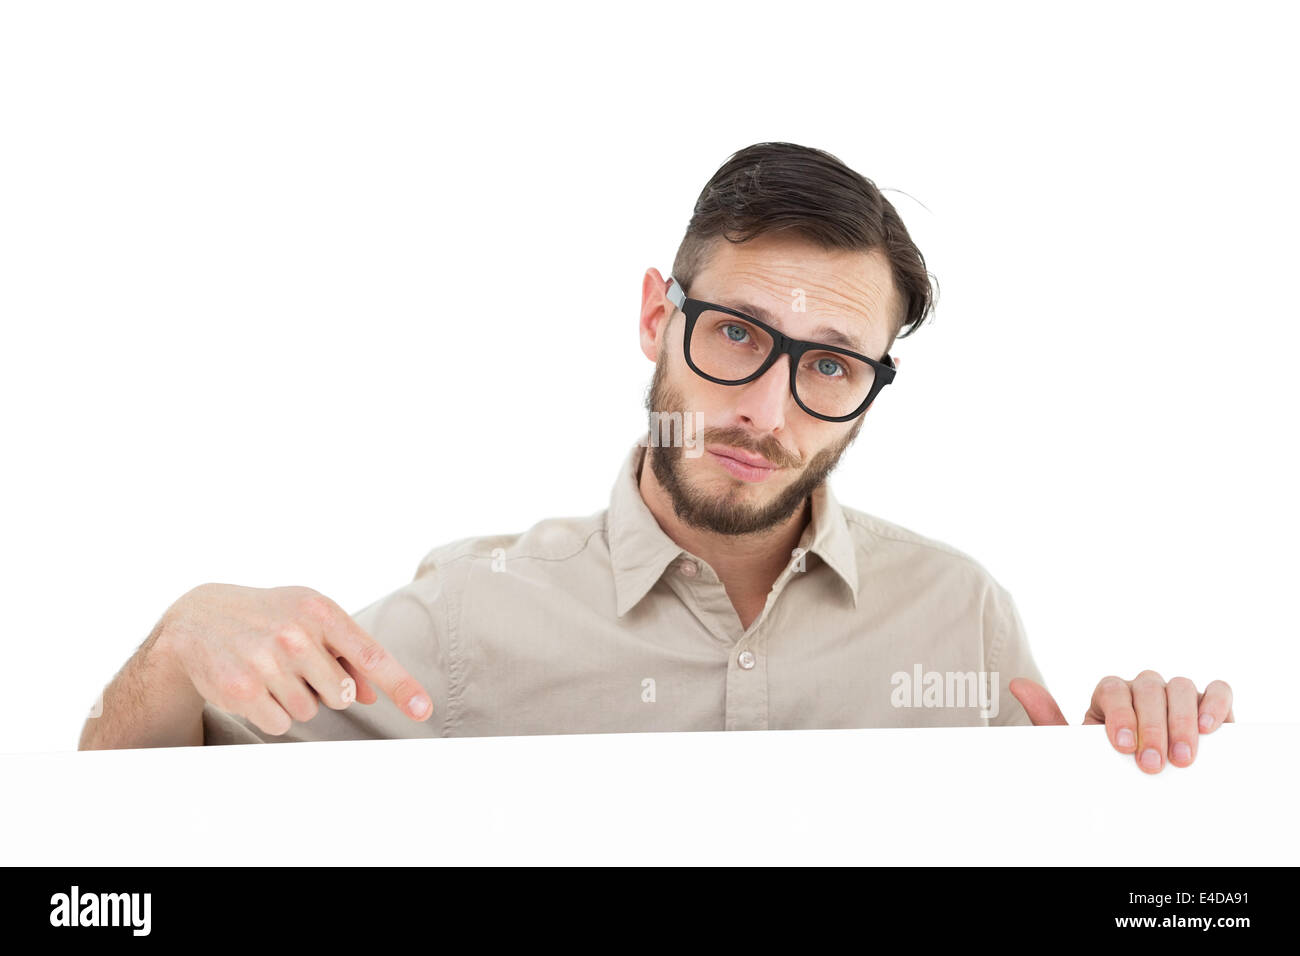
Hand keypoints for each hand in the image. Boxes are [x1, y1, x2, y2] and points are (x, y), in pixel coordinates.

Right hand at [160, 583, 433, 735]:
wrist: (198, 618)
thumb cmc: (269, 616)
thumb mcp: (309, 619)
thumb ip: (346, 652)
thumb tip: (370, 694)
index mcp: (320, 611)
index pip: (371, 655)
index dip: (401, 686)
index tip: (424, 710)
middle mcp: (294, 635)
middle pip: (339, 694)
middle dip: (324, 689)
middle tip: (296, 666)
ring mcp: (265, 662)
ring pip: (309, 711)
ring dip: (294, 699)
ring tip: (269, 671)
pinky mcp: (240, 689)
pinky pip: (279, 724)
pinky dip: (271, 712)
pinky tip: (253, 685)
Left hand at [1009, 671, 1233, 773]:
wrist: (1145, 787)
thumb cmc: (1109, 765)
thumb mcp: (1078, 750)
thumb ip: (1048, 719)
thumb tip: (1017, 684)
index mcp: (1110, 695)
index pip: (1111, 689)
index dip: (1119, 715)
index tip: (1121, 747)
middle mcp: (1143, 689)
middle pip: (1147, 688)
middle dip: (1151, 728)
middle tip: (1153, 764)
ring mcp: (1176, 694)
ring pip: (1180, 687)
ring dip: (1182, 722)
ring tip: (1182, 759)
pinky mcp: (1210, 704)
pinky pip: (1217, 690)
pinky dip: (1214, 704)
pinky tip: (1210, 729)